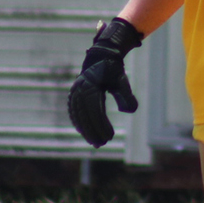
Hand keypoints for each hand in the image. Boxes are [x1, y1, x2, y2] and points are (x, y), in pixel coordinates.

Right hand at [67, 17, 142, 147]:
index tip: (110, 137)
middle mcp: (79, 89)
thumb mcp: (122, 81)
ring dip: (85, 131)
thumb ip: (127, 96)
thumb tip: (129, 111)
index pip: (95, 110)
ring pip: (78, 116)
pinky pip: (74, 112)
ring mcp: (74, 92)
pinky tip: (84, 133)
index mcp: (90, 85)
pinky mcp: (73, 95)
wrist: (100, 58)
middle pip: (84, 116)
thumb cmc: (113, 71)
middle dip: (92, 132)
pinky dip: (78, 123)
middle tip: (102, 144)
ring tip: (95, 143)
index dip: (101, 125)